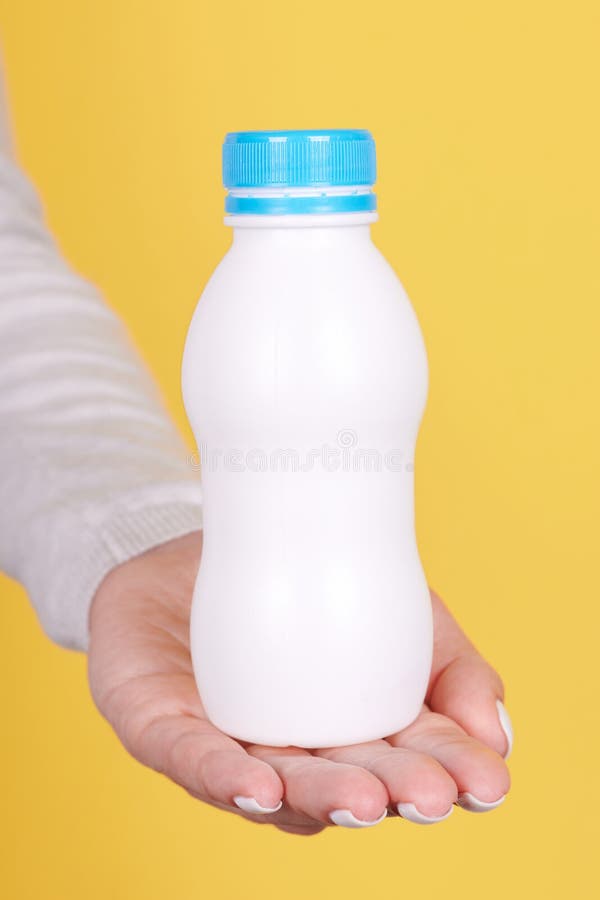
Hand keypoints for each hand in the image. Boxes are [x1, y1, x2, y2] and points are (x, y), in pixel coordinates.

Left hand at [88, 532, 510, 834]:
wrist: (221, 531)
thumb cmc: (309, 578)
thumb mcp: (396, 605)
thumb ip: (451, 665)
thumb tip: (497, 732)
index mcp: (353, 726)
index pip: (407, 758)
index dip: (449, 774)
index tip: (488, 779)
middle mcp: (294, 747)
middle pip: (344, 783)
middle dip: (388, 793)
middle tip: (430, 795)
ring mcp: (228, 740)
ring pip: (273, 785)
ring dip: (318, 797)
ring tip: (361, 800)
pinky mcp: (163, 726)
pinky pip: (190, 757)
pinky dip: (223, 775)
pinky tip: (258, 786)